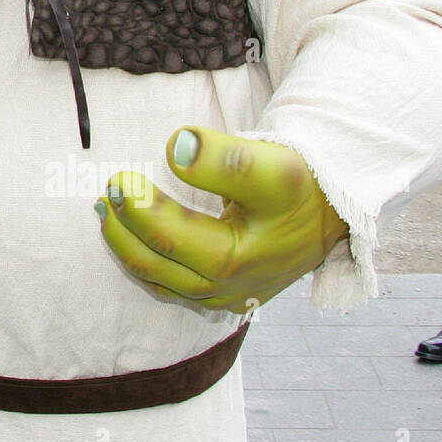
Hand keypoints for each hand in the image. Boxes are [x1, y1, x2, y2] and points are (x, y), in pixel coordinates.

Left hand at [95, 127, 348, 314]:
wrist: (335, 207)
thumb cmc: (302, 184)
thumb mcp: (271, 165)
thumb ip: (224, 158)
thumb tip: (174, 147)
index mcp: (239, 260)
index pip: (171, 239)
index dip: (139, 209)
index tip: (118, 178)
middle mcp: (230, 286)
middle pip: (158, 266)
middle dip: (124, 230)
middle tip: (105, 194)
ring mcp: (228, 294)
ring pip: (162, 281)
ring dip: (129, 249)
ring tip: (107, 214)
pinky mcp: (228, 292)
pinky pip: (175, 286)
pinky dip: (149, 263)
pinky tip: (133, 238)